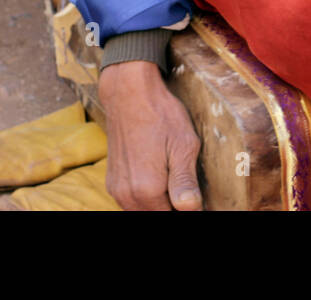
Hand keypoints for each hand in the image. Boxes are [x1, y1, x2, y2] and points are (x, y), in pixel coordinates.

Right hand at [99, 60, 203, 210]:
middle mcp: (127, 194)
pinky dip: (146, 199)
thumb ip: (185, 181)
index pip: (173, 215)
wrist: (129, 94)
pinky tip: (159, 180)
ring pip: (142, 211)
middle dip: (172, 207)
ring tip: (174, 183)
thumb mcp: (183, 145)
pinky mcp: (112, 181)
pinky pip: (131, 202)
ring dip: (159, 204)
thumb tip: (191, 209)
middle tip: (187, 190)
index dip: (188, 209)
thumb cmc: (160, 115)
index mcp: (147, 189)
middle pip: (156, 215)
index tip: (198, 200)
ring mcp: (117, 189)